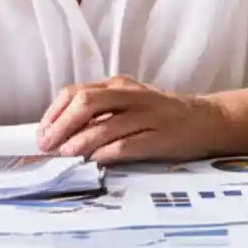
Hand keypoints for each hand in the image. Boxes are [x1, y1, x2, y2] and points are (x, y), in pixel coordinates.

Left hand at [35, 76, 226, 162]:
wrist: (205, 120)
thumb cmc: (159, 115)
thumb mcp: (127, 104)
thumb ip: (100, 112)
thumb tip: (60, 132)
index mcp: (118, 86)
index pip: (76, 92)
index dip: (54, 113)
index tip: (42, 133)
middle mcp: (130, 96)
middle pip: (87, 102)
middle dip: (62, 124)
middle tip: (47, 144)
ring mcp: (147, 115)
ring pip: (106, 123)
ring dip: (80, 139)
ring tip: (65, 153)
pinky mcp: (160, 136)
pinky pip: (128, 143)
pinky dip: (107, 152)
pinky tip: (95, 160)